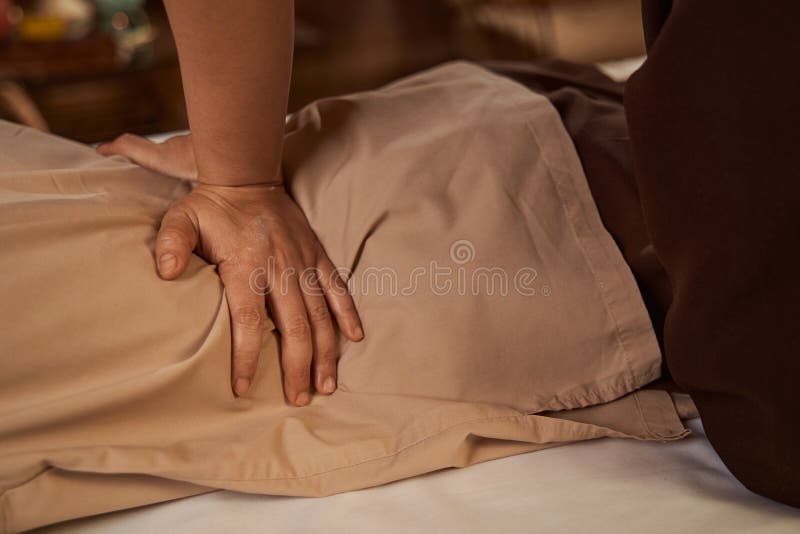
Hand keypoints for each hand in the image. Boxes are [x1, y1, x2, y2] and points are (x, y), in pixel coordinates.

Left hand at [98, 134, 363, 405]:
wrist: (247, 175)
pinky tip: (354, 339)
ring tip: (327, 385)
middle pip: (295, 327)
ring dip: (325, 352)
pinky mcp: (317, 254)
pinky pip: (337, 287)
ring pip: (320, 314)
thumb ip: (171, 245)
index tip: (245, 388)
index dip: (248, 357)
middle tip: (298, 400)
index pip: (250, 322)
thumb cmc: (212, 206)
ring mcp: (303, 262)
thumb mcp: (181, 220)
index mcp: (246, 267)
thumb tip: (165, 274)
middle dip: (298, 367)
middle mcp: (280, 268)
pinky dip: (347, 313)